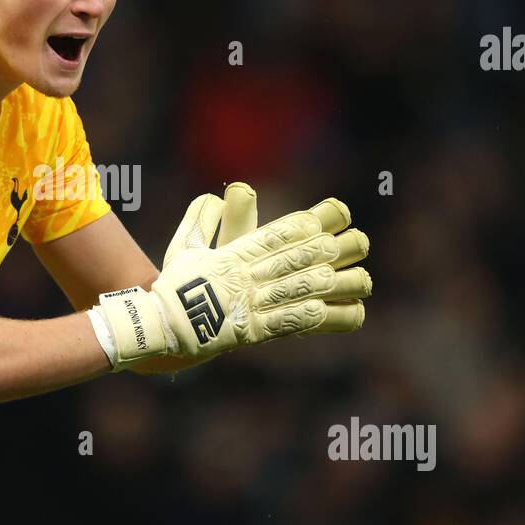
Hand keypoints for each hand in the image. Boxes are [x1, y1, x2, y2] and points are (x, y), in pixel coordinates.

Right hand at [93, 196, 370, 367]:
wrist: (159, 326)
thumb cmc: (173, 287)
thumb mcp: (185, 249)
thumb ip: (201, 220)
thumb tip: (215, 194)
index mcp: (235, 252)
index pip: (279, 231)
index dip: (310, 221)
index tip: (337, 211)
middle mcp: (248, 275)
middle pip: (299, 257)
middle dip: (333, 249)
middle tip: (360, 241)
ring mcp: (252, 303)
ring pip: (304, 289)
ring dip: (338, 284)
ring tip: (365, 279)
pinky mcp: (255, 330)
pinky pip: (294, 322)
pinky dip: (323, 317)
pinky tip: (349, 313)